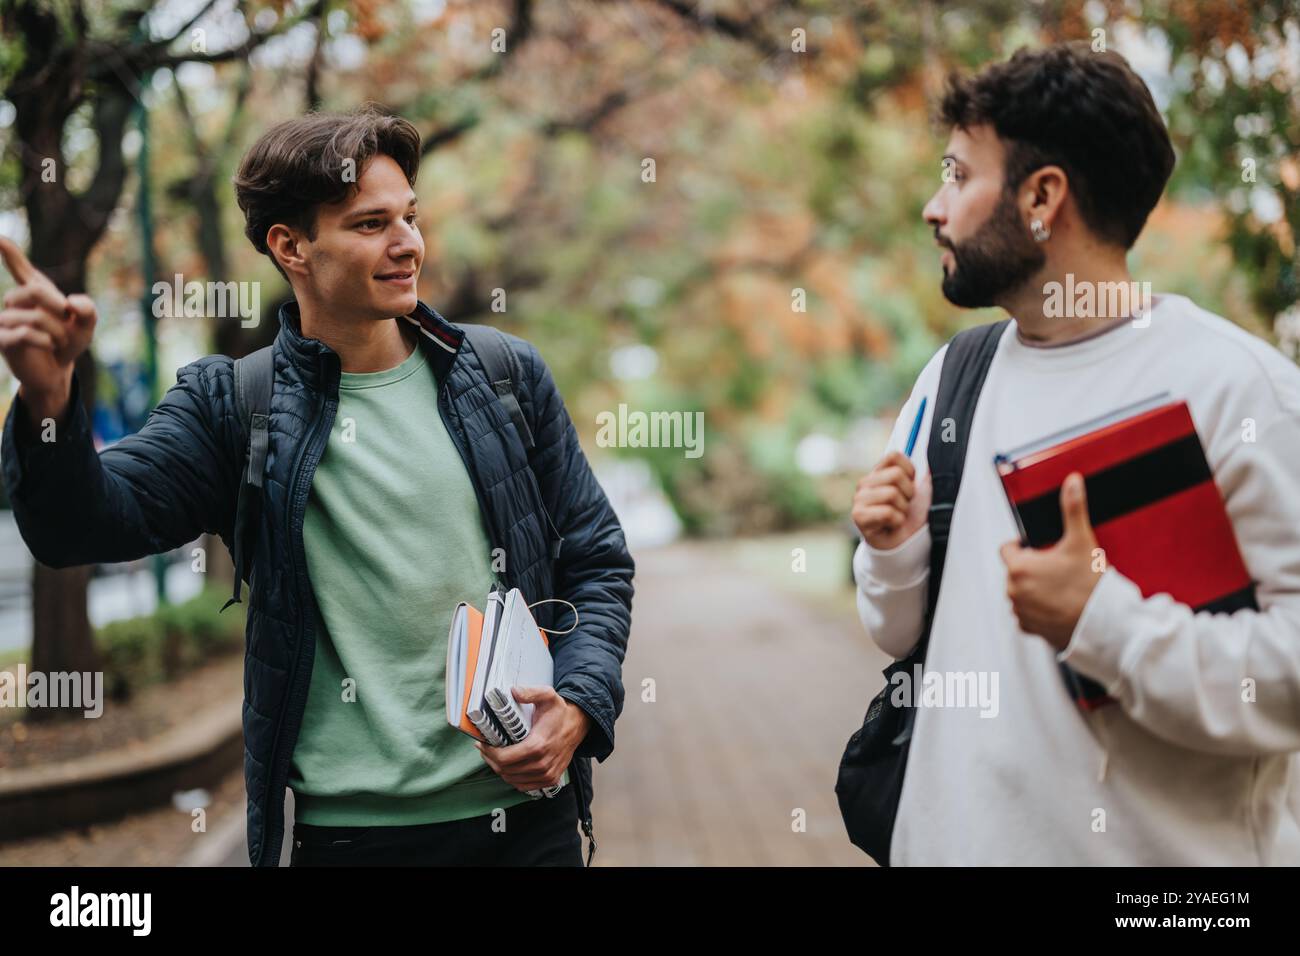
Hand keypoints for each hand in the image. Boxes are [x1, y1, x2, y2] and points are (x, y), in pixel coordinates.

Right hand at [0, 237, 96, 423]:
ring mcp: (5, 320)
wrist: (58, 370)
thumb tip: (72, 303)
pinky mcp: (3, 340)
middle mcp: (15, 302)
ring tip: (60, 340)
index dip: (9, 252)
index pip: (19, 267)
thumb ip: (88, 309)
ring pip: (33, 316)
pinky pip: (25, 333)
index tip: (0, 237)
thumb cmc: (69, 342)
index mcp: (34, 292)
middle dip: (56, 304)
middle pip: (32, 290)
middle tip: (68, 317)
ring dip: (56, 330)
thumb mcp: (87, 324)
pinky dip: (45, 340)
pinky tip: (49, 346)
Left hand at [474, 686, 590, 792]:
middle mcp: (543, 764)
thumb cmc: (559, 712)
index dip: (489, 753)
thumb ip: (530, 692)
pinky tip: (509, 767)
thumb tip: (514, 692)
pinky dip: (512, 778)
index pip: (504, 758)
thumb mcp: (547, 695)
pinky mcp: (550, 780)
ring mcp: (547, 774)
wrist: (578, 725)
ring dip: (500, 769)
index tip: (482, 744)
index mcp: (538, 745)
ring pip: (512, 780)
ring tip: (494, 756)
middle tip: (485, 749)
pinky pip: (523, 786)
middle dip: (490, 759)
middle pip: (505, 770)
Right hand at [852, 449, 932, 549]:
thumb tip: (932, 461)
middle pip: (895, 474)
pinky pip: (887, 512)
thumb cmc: (911, 518)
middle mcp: (866, 483)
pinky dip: (897, 521)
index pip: (893, 456)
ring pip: (891, 493)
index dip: (910, 470)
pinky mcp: (858, 515)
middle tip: (904, 505)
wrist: (904, 544)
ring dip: (902, 509)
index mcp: (879, 474)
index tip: (911, 486)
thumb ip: (924, 477)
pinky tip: (892, 525)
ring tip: (898, 516)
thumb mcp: (922, 494)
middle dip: (908, 493)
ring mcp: (859, 499)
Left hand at [999, 472, 1104, 650]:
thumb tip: (1072, 481)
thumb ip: (1073, 508)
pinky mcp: (1030, 629)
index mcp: (1018, 568)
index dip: (1023, 545)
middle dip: (1032, 567)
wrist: (1103, 624)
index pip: (1007, 549)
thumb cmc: (1089, 585)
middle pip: (1016, 571)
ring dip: (1035, 588)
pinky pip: (1028, 614)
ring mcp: (1020, 612)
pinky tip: (1059, 604)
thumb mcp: (1081, 541)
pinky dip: (1039, 609)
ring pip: (1022, 592)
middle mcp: (1013, 591)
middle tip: (1058, 568)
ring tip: (1061, 587)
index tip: (1039, 547)